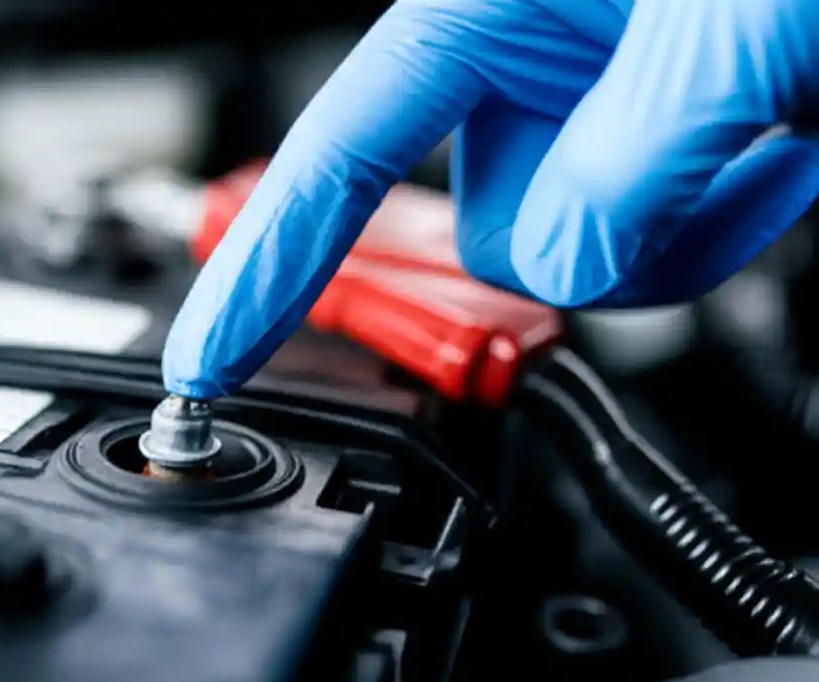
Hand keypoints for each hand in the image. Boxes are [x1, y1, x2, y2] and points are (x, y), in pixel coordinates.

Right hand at [163, 0, 818, 398]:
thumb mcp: (718, 35)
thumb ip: (616, 171)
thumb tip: (557, 270)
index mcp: (484, 3)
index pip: (334, 157)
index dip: (260, 269)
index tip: (205, 361)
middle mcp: (526, 61)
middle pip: (483, 234)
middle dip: (587, 237)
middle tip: (707, 157)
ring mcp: (592, 114)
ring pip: (567, 259)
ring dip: (672, 238)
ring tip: (769, 137)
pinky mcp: (654, 154)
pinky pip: (641, 255)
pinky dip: (714, 233)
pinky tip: (781, 152)